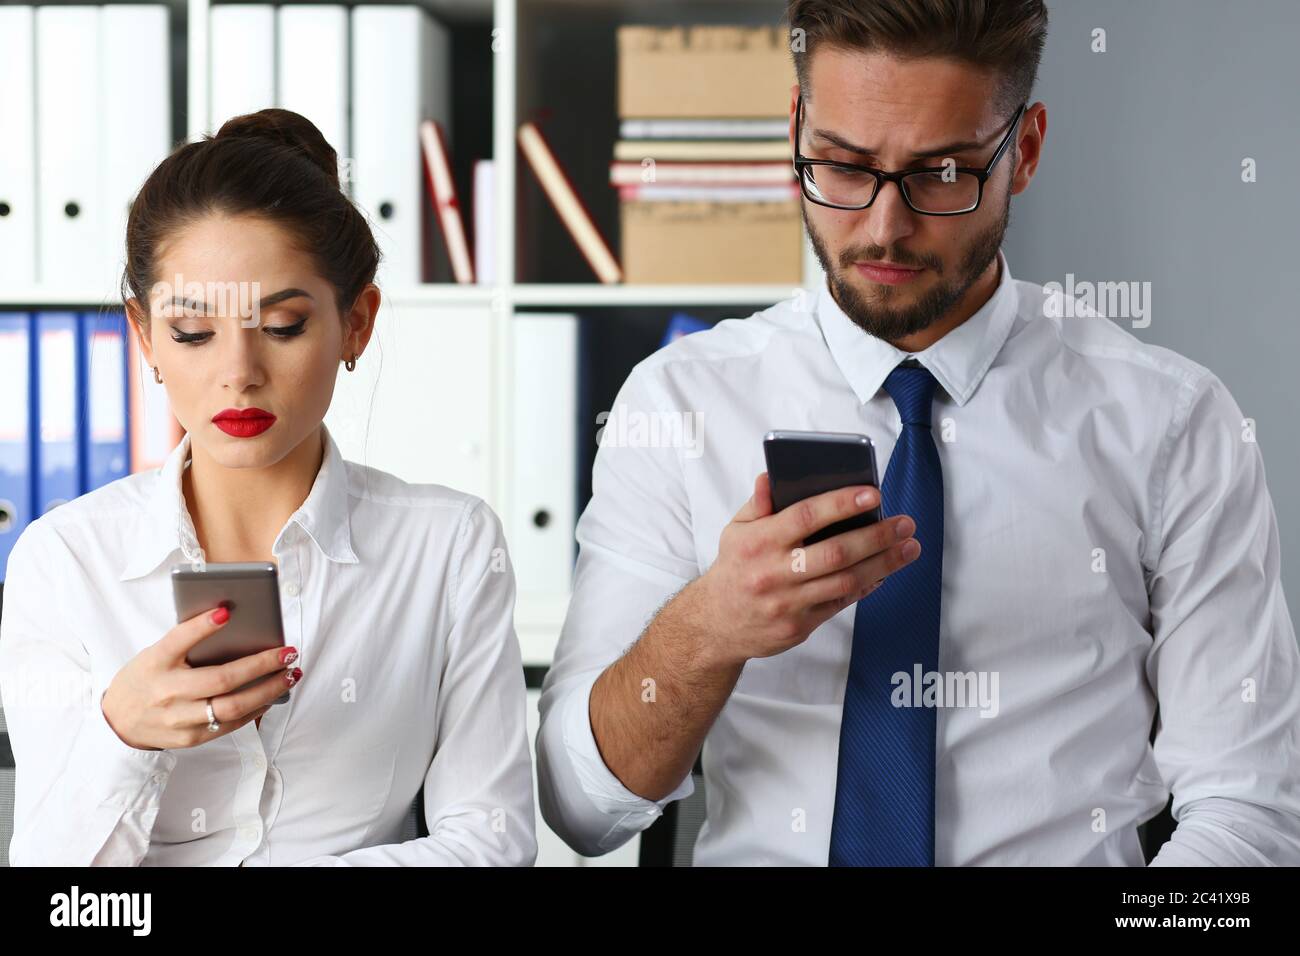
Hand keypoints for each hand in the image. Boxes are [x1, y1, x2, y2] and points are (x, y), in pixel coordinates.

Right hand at [101, 605, 301, 750]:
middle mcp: (167, 692)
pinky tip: (272, 696)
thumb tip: (231, 620)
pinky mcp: (190, 739)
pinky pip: (230, 725)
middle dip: (261, 665)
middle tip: (288, 652)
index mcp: (156, 663)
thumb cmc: (145, 679)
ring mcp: (179, 719)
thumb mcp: (156, 654)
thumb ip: (187, 641)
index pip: (178, 640)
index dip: (202, 626)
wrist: (117, 723)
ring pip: (233, 707)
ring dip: (268, 690)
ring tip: (290, 675)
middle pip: (222, 680)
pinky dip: (255, 709)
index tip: (227, 611)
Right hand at [694, 472, 919, 666]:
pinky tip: (886, 571)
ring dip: (884, 563)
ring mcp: (788, 603)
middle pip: (835, 552)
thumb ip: (758, 503)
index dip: (841, 504)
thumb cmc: (734, 568)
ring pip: (845, 580)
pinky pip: (841, 603)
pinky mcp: (799, 626)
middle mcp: (773, 573)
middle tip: (904, 523)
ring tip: (909, 547)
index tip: (873, 493)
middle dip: (876, 536)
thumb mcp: (735, 530)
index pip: (805, 516)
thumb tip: (772, 477)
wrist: (717, 624)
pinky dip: (867, 586)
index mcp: (758, 542)